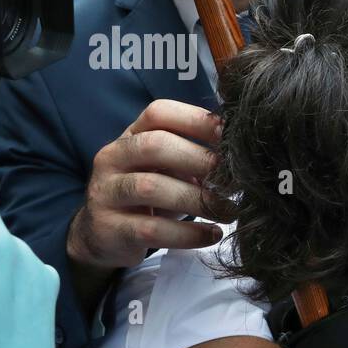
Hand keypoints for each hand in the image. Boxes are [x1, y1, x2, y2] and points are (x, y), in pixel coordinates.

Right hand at [68, 99, 230, 272]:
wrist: (103, 234)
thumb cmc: (147, 193)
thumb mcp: (166, 167)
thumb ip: (194, 155)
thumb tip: (243, 154)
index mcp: (132, 135)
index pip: (159, 113)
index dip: (197, 120)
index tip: (231, 135)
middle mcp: (114, 157)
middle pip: (155, 145)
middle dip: (200, 160)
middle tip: (234, 180)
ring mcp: (107, 192)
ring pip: (151, 187)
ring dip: (198, 200)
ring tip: (229, 212)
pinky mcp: (109, 228)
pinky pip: (151, 229)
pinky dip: (187, 234)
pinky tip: (211, 235)